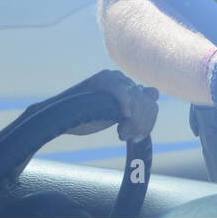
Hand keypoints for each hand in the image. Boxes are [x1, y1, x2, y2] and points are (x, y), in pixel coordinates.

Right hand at [21, 69, 159, 142]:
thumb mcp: (116, 116)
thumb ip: (136, 105)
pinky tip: (123, 116)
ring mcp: (113, 79)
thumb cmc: (88, 117)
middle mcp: (123, 80)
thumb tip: (154, 93)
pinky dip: (125, 102)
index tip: (137, 138)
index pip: (152, 102)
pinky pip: (122, 90)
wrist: (62, 118)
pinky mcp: (102, 81)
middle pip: (147, 102)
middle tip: (127, 137)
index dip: (148, 121)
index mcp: (129, 88)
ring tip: (122, 133)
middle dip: (141, 123)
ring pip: (139, 99)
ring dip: (134, 119)